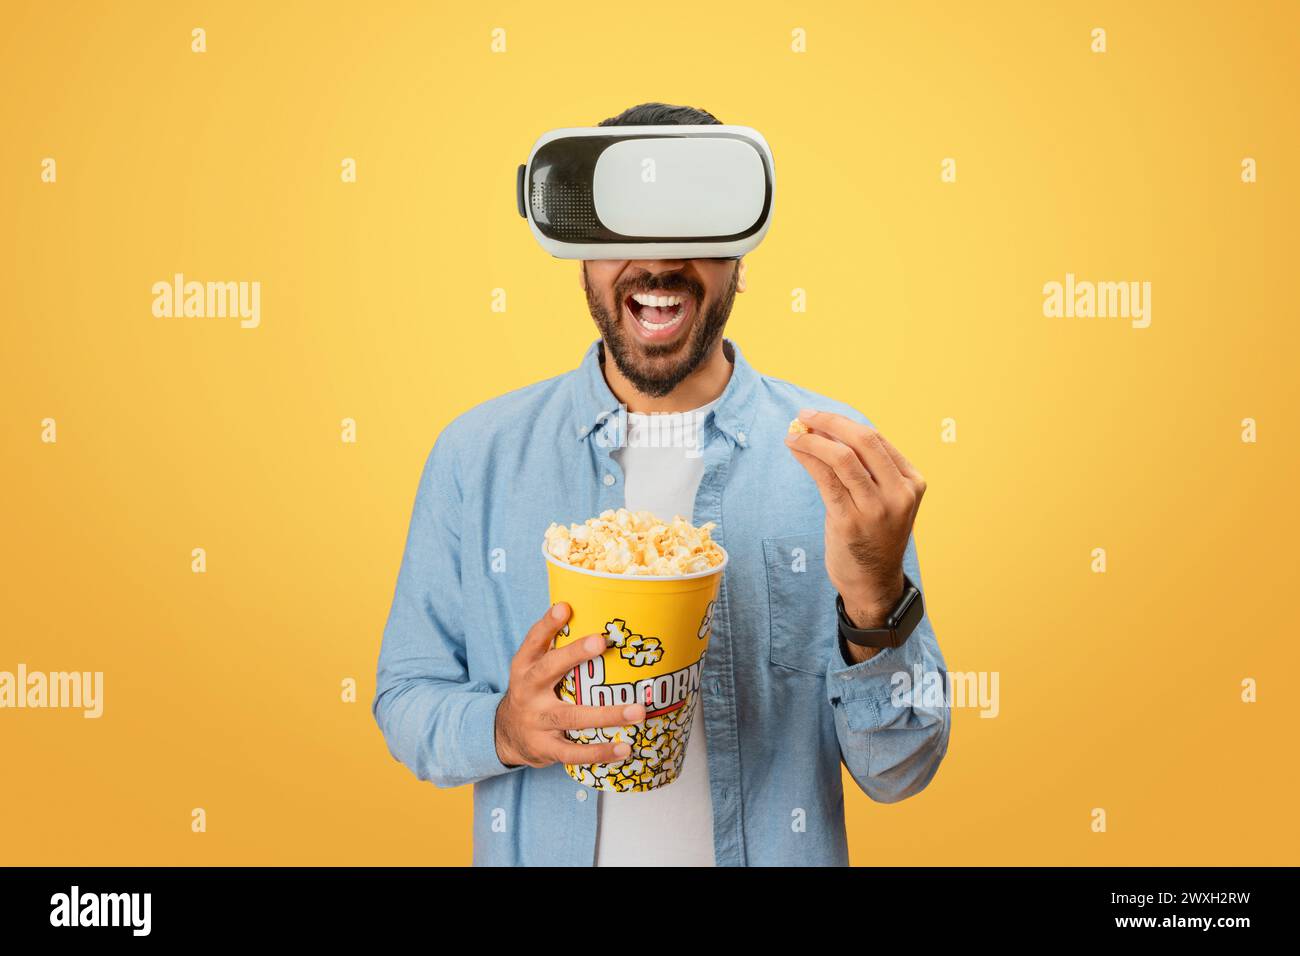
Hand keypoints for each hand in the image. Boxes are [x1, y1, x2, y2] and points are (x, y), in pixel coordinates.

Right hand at [494, 602, 646, 768]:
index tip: (564, 607)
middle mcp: (528, 691)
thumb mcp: (534, 666)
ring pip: (571, 717)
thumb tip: (595, 611)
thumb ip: (556, 644)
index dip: (548, 624)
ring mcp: (537, 721)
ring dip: (607, 714)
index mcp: (525, 666)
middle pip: (549, 670)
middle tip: (601, 641)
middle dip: (574, 654)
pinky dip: (601, 752)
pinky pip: (574, 753)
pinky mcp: (546, 748)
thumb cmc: (533, 692)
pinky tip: (625, 748)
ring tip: (638, 711)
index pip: (534, 641)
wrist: (505, 735)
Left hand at [784, 409, 926, 627]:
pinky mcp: (849, 522)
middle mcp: (898, 494)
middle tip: (804, 415)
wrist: (872, 582)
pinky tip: (796, 450)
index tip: (819, 417)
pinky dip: (808, 459)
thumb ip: (867, 469)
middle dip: (830, 422)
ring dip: (813, 440)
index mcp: (912, 482)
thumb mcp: (884, 500)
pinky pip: (826, 479)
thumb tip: (827, 429)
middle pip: (863, 441)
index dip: (843, 423)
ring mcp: (875, 509)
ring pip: (842, 458)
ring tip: (793, 434)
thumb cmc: (873, 535)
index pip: (876, 439)